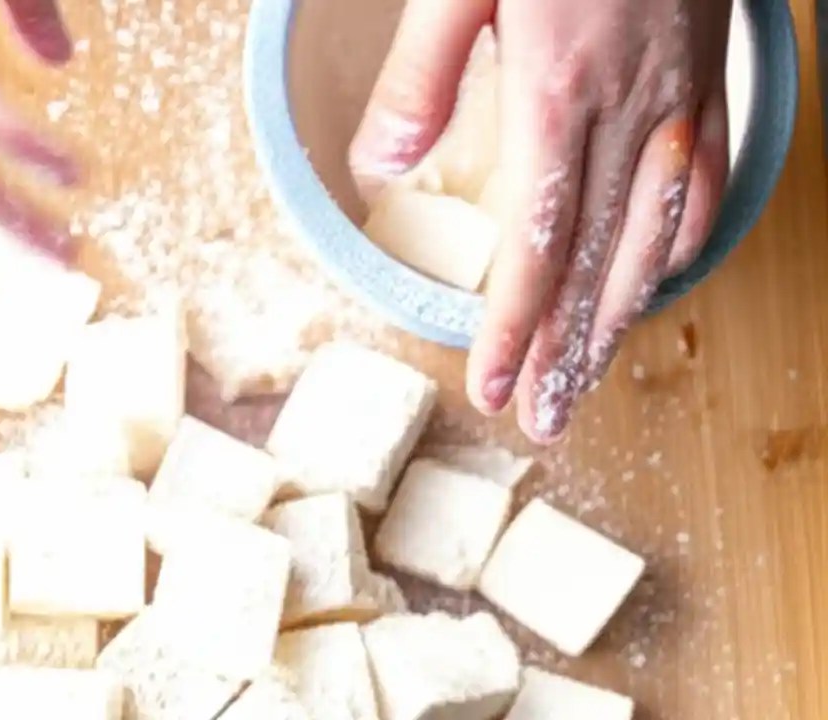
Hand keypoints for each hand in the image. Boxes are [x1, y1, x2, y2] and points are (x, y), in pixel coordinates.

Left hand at [350, 0, 731, 442]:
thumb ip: (420, 73)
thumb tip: (383, 168)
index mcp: (561, 93)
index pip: (537, 243)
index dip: (516, 325)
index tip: (493, 386)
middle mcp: (632, 113)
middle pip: (597, 261)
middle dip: (566, 349)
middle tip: (543, 422)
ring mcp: (681, 100)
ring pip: (655, 239)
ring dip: (619, 321)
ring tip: (589, 382)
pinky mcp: (707, 82)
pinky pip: (705, 185)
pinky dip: (678, 248)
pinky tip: (655, 285)